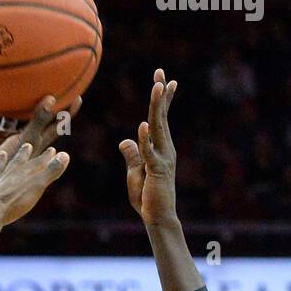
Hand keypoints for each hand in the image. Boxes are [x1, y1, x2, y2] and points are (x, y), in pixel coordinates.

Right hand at [0, 93, 80, 176]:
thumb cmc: (11, 164)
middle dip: (39, 103)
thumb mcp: (29, 140)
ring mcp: (2, 135)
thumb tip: (52, 99)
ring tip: (10, 86)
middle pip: (32, 116)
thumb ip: (40, 121)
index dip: (67, 113)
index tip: (78, 97)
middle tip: (46, 84)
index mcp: (34, 141)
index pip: (55, 125)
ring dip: (7, 104)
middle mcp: (19, 136)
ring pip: (7, 116)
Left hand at [0, 140, 69, 224]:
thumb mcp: (38, 186)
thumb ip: (51, 171)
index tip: (52, 150)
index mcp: (22, 173)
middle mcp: (8, 176)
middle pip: (17, 162)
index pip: (37, 162)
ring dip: (1, 162)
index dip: (46, 157)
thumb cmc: (16, 200)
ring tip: (0, 154)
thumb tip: (65, 155)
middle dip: (23, 155)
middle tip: (26, 145)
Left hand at [120, 68, 178, 225]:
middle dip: (161, 94)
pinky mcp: (156, 171)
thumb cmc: (147, 197)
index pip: (160, 119)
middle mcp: (165, 149)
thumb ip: (133, 155)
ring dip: (157, 107)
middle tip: (160, 73)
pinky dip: (146, 139)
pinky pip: (149, 152)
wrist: (157, 218)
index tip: (164, 79)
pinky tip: (142, 125)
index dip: (162, 99)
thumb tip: (125, 140)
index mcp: (160, 147)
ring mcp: (162, 158)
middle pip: (161, 117)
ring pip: (158, 128)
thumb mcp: (135, 172)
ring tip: (157, 88)